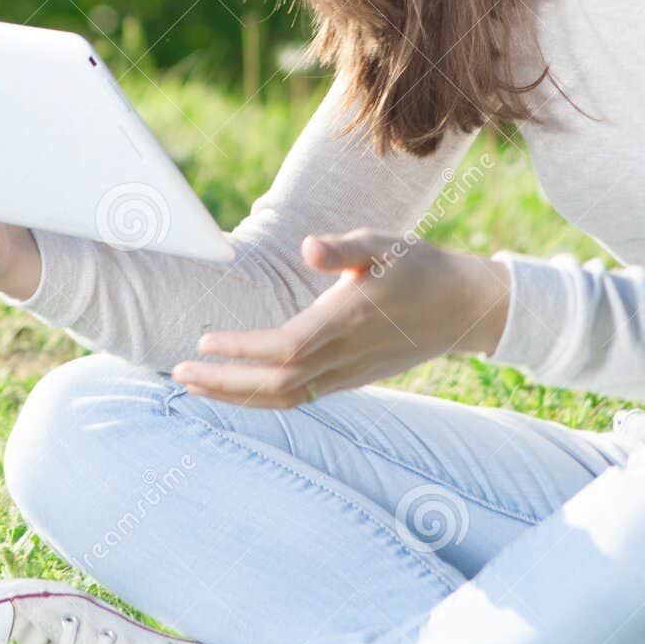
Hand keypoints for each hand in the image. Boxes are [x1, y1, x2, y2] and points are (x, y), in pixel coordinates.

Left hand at [172, 227, 511, 408]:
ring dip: (237, 396)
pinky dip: (262, 398)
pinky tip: (239, 387)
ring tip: (196, 385)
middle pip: (275, 384)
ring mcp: (349, 374)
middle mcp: (346, 357)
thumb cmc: (421, 267)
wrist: (465, 308)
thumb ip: (344, 249)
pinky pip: (299, 397)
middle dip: (225, 382)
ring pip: (285, 398)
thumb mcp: (384, 244)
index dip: (241, 350)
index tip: (204, 340)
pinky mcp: (352, 379)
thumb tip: (307, 248)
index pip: (283, 347)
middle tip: (179, 372)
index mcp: (347, 322)